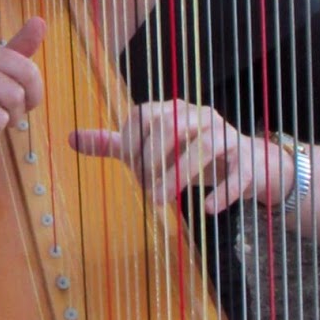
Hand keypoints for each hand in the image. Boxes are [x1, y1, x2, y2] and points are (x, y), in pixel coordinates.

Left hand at [70, 101, 289, 216]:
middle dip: (151, 159)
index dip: (131, 142)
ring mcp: (227, 138)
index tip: (130, 168)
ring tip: (159, 200)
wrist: (250, 166)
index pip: (144, 115)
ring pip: (203, 147)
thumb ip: (116, 145)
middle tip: (144, 189)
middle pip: (171, 125)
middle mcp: (201, 117)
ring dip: (178, 175)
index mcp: (175, 111)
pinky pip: (237, 174)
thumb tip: (70, 138)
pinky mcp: (247, 162)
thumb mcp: (153, 149)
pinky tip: (205, 209)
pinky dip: (222, 192)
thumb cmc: (193, 156)